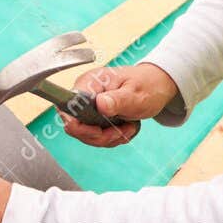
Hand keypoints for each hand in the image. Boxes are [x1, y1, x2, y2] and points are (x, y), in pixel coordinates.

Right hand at [61, 62, 178, 147]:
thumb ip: (118, 100)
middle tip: (122, 130)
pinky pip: (97, 137)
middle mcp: (84, 95)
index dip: (79, 125)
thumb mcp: (135, 94)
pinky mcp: (95, 118)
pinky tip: (126, 128)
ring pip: (87, 136)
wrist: (155, 87)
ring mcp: (89, 108)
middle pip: (75, 126)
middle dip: (100, 136)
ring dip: (110, 138)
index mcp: (89, 83)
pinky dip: (113, 138)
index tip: (100, 130)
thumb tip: (100, 104)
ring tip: (129, 127)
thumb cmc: (146, 85)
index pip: (68, 107)